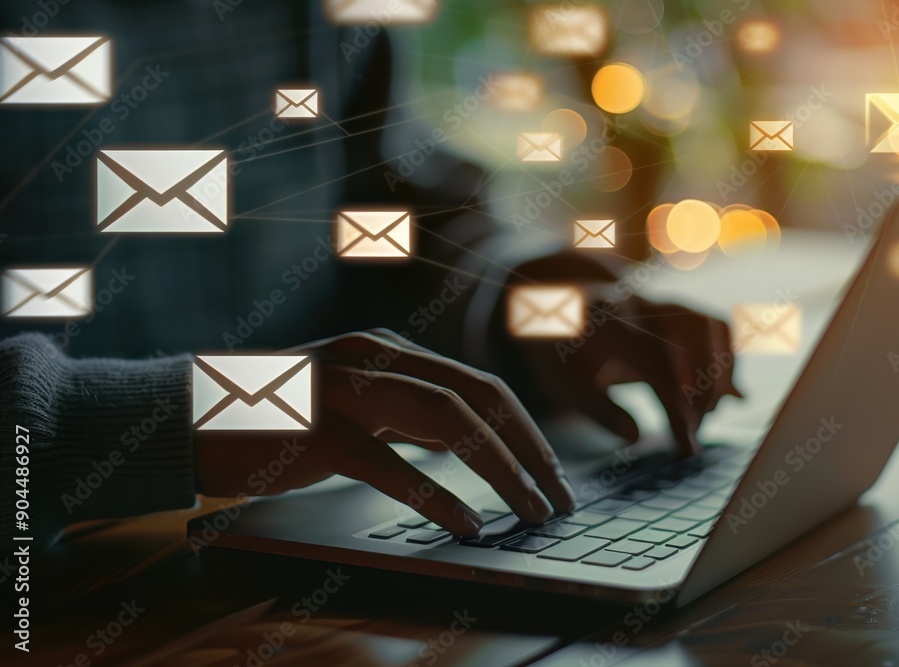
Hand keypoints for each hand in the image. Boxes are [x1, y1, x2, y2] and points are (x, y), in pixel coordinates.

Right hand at [194, 329, 574, 535]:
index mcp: (390, 352)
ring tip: (530, 511)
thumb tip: (461, 444)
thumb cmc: (279, 414)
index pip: (480, 386)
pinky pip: (389, 464)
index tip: (553, 473)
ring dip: (500, 469)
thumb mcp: (353, 399)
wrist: (189, 413)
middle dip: (530, 451)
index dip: (527, 430)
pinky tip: (465, 523)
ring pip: (446, 421)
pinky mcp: (317, 432)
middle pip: (478, 399)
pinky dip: (435, 495)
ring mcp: (347, 391)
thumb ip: (404, 412)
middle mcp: (376, 359)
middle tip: (559, 497)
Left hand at [514, 292, 740, 454]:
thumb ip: (599, 409)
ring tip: (713, 411)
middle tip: (696, 430)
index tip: (687, 445)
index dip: (677, 410)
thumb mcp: (561, 385)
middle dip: (702, 391)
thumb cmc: (554, 350)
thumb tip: (636, 436)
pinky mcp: (669, 307)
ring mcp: (656, 304)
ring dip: (720, 371)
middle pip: (691, 342)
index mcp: (606, 328)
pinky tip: (728, 389)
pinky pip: (711, 323)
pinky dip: (726, 355)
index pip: (657, 369)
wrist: (548, 299)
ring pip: (707, 326)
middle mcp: (637, 309)